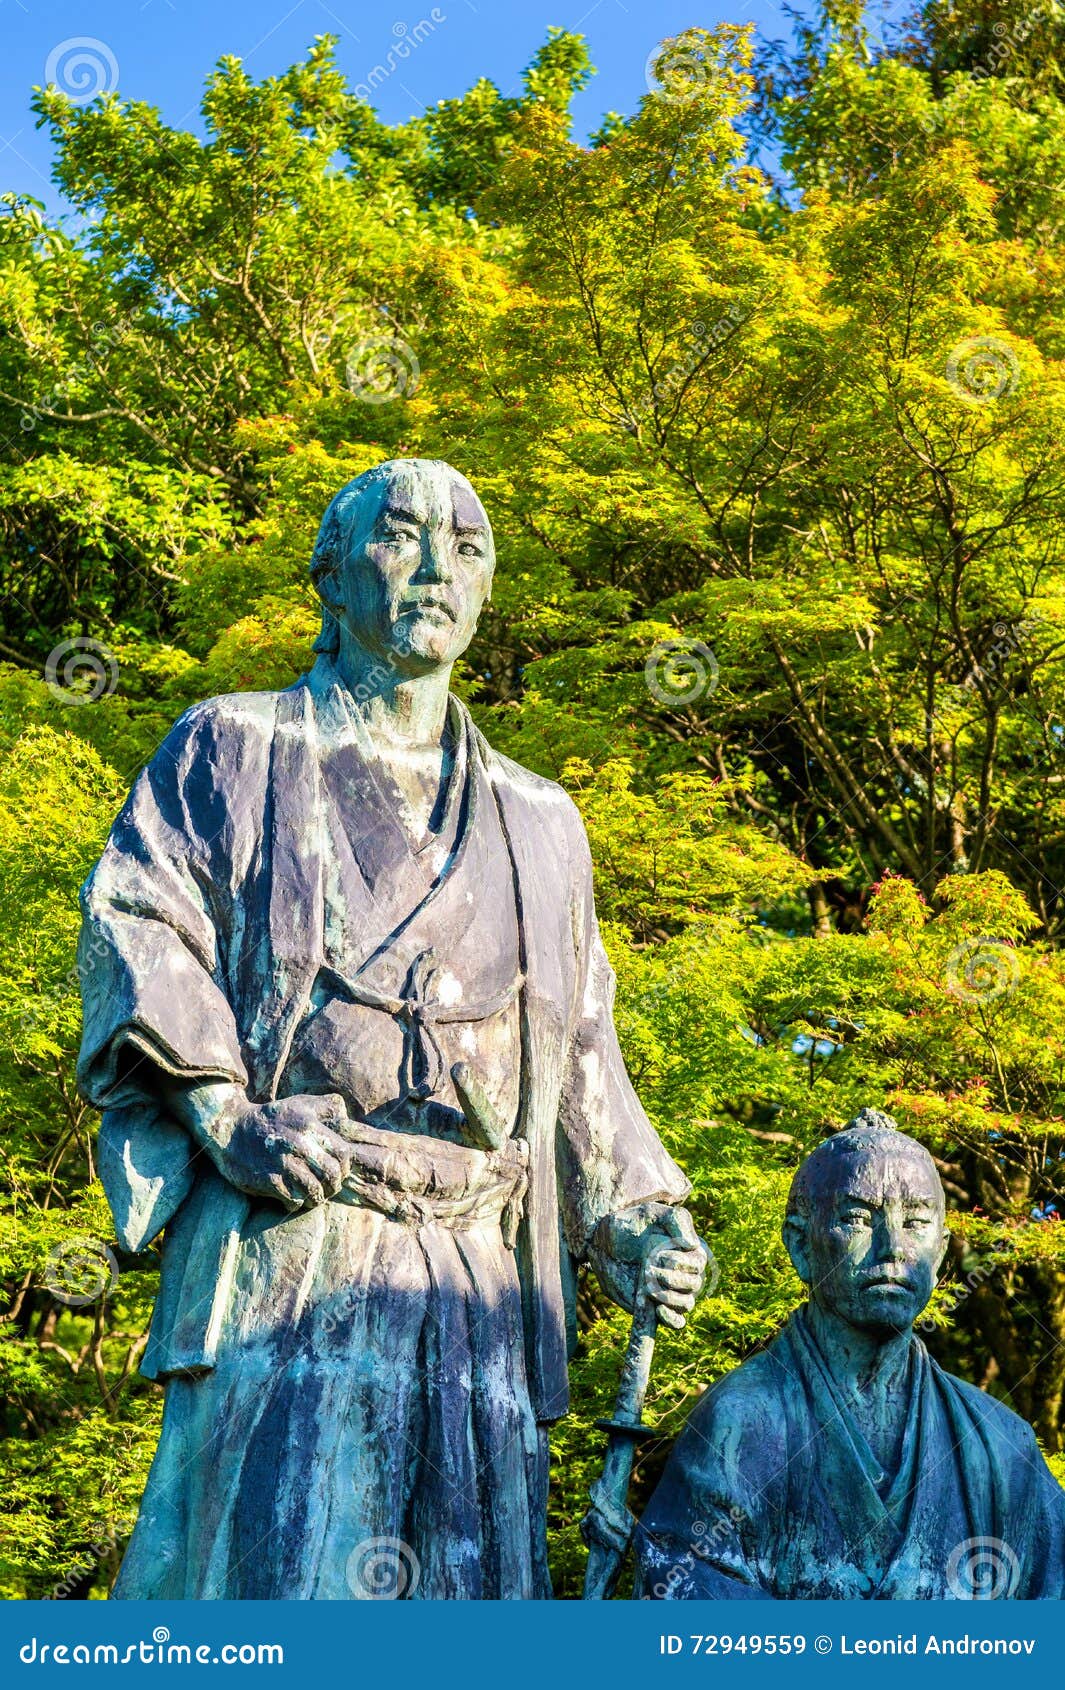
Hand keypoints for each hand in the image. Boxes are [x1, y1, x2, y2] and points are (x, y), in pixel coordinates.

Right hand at [167, 1081, 357, 1209]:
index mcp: (309, 1126)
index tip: (337, 1172)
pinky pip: (293, 1200)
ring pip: (314, 1191)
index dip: (344, 1167)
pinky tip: (291, 1197)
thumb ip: (326, 1106)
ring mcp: (282, 1163)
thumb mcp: (300, 1104)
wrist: (230, 1129)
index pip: (343, 1154)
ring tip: (311, 1196)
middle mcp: (298, 1144)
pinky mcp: (268, 1180)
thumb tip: (346, 1116)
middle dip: (332, 1186)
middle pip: (332, 1175)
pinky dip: (296, 1203)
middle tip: (326, 1188)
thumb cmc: (271, 1118)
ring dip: (315, 1198)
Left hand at [589, 1201, 709, 1329]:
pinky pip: (677, 1322)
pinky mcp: (658, 1305)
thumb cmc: (631, 1223)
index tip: (658, 1254)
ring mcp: (671, 1290)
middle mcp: (685, 1272)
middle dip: (671, 1278)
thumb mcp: (653, 1213)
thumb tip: (694, 1245)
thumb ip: (677, 1221)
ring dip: (668, 1297)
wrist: (604, 1242)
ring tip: (647, 1286)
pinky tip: (659, 1310)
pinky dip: (672, 1320)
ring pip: (686, 1304)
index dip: (681, 1262)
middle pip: (694, 1285)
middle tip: (648, 1269)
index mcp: (689, 1250)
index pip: (699, 1263)